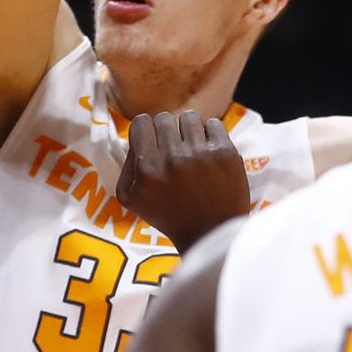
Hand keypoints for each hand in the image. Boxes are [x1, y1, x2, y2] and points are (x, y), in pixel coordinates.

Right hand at [117, 110, 251, 251]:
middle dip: (167, 131)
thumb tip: (134, 139)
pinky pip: (214, 124)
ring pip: (189, 117)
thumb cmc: (169, 216)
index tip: (154, 141)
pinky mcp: (225, 153)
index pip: (141, 122)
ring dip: (189, 131)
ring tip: (192, 148)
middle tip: (174, 148)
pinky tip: (208, 151)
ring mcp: (201, 154)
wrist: (209, 233)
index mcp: (148, 169)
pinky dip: (210, 134)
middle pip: (164, 118)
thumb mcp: (132, 199)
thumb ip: (126, 166)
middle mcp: (173, 158)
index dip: (146, 130)